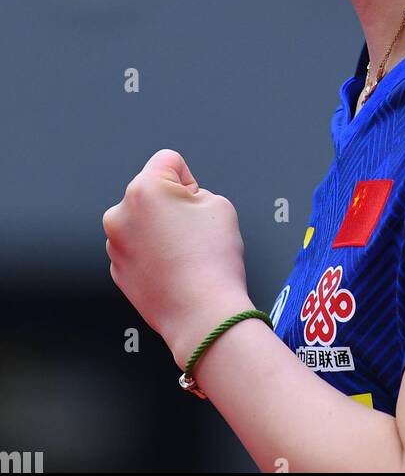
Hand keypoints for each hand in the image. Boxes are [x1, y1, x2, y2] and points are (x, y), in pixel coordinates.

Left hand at [102, 149, 253, 367]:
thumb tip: (178, 200)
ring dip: (160, 229)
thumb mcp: (219, 204)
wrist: (203, 314)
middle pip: (153, 191)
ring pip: (144, 221)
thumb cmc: (212, 261)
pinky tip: (173, 267)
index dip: (191, 180)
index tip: (197, 203)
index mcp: (144, 189)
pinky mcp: (117, 269)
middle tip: (193, 230)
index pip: (169, 161)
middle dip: (172, 204)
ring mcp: (115, 244)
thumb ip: (194, 190)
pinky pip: (138, 247)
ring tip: (184, 252)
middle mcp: (120, 214)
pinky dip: (153, 252)